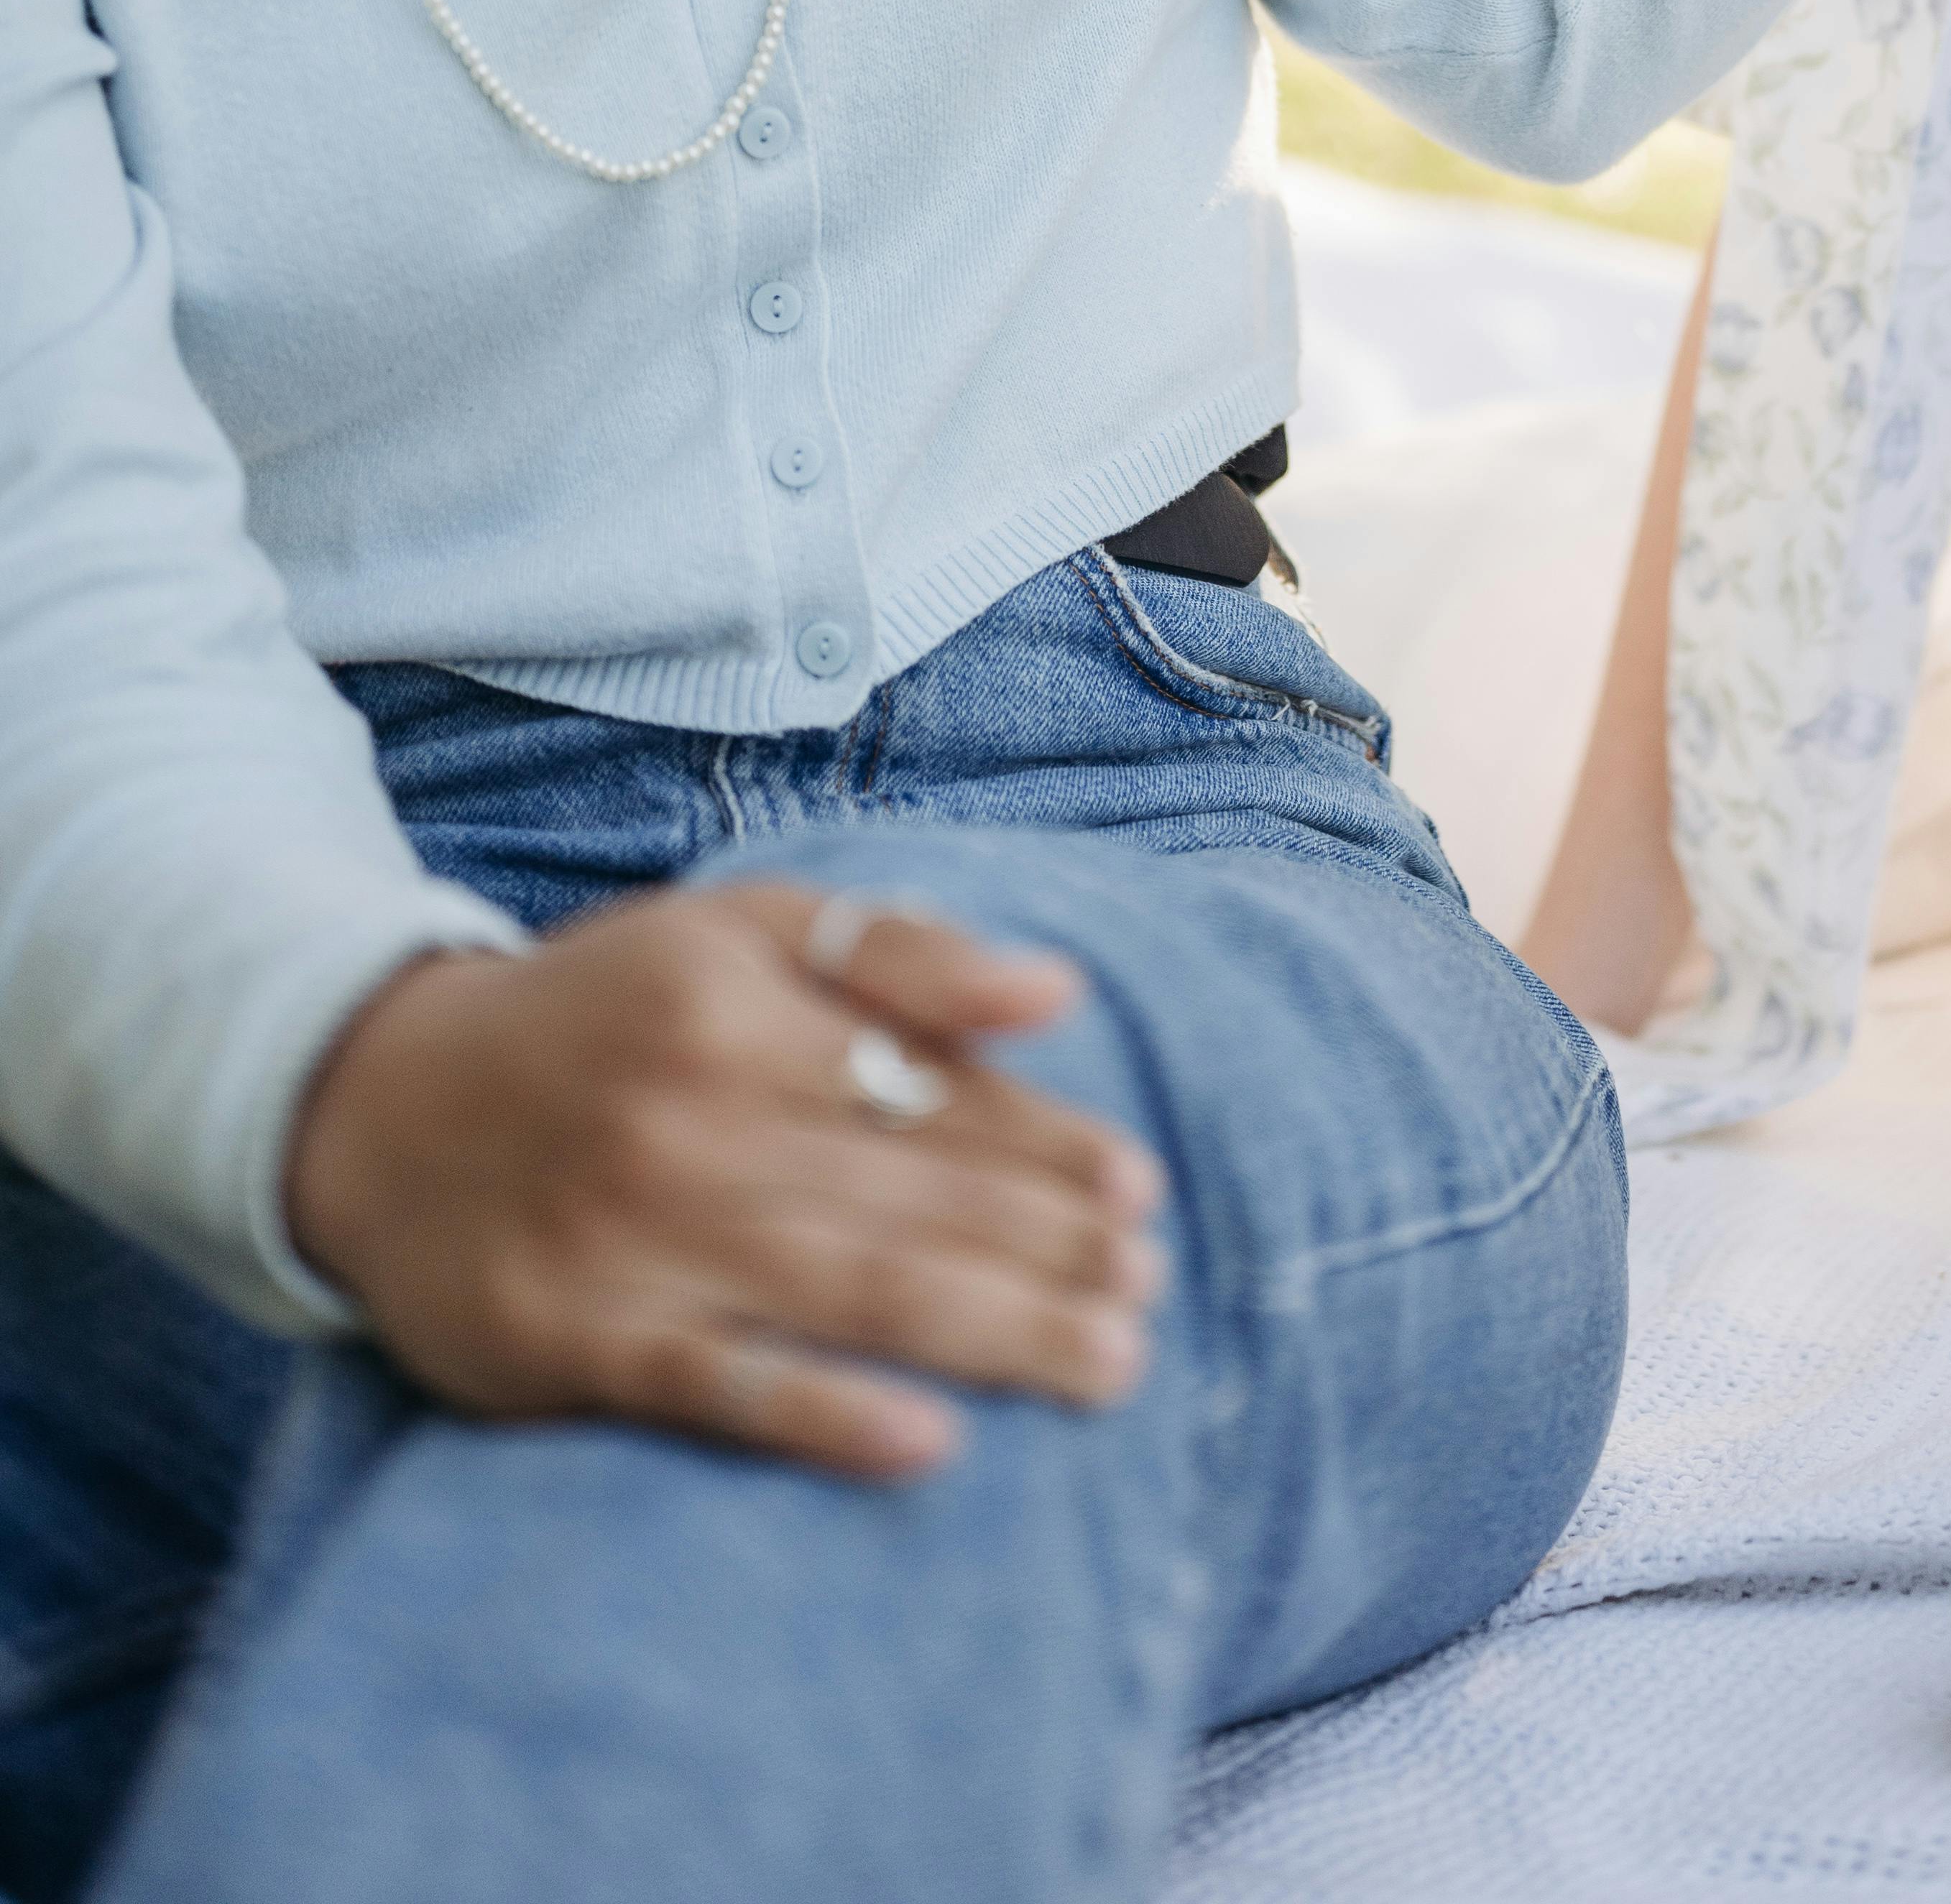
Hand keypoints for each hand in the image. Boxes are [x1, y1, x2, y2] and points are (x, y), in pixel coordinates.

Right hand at [286, 881, 1166, 1480]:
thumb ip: (896, 952)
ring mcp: (636, 1239)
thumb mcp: (736, 932)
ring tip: (1108, 1363)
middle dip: (1047, 1248)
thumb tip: (1055, 991)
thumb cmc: (598, 1013)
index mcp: (741, 1010)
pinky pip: (720, 1387)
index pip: (929, 1089)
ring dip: (992, 1330)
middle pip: (909, 1198)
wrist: (377, 1105)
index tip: (1141, 1191)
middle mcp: (695, 1119)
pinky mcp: (579, 1343)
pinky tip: (927, 1441)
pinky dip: (824, 1415)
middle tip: (1151, 1291)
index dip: (1045, 1146)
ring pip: (847, 1289)